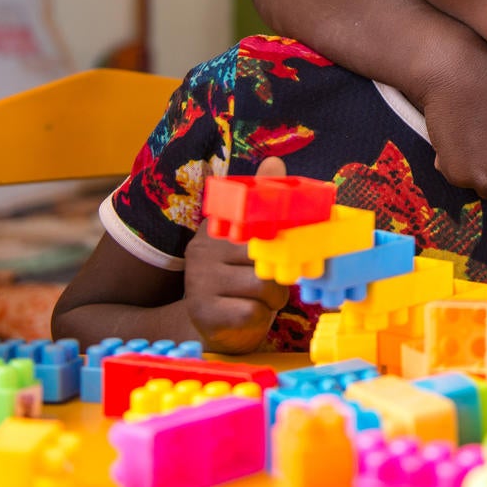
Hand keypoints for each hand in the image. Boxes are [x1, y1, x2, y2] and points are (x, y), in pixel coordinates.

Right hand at [184, 157, 290, 352]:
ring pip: (263, 286)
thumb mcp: (252, 241)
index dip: (281, 240)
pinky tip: (248, 314)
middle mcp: (201, 251)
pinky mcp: (203, 313)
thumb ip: (263, 203)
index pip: (258, 225)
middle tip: (272, 281)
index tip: (288, 248)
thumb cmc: (241, 279)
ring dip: (273, 298)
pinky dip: (260, 316)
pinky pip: (252, 311)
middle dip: (279, 274)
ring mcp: (198, 282)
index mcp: (215, 229)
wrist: (217, 326)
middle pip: (265, 256)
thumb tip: (274, 160)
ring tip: (260, 299)